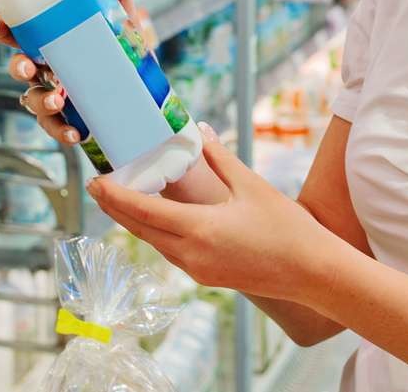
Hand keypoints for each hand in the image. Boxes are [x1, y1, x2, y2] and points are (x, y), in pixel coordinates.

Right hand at [0, 0, 138, 146]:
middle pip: (18, 66)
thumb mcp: (124, 20)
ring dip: (40, 101)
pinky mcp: (69, 119)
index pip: (18, 32)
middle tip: (27, 67)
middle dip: (17, 66)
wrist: (150, 94)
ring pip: (32, 100)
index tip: (0, 24)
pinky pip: (54, 128)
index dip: (1, 28)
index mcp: (53, 40)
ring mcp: (56, 94)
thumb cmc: (127, 51)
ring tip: (59, 100)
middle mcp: (48, 68)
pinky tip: (75, 132)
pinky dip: (60, 131)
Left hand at [86, 125, 335, 303]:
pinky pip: (171, 251)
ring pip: (154, 242)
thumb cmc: (286, 227)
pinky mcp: (206, 277)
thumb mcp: (251, 185)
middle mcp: (191, 254)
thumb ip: (219, 158)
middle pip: (140, 229)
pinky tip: (156, 218)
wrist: (311, 272)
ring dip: (134, 221)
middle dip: (115, 207)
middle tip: (97, 185)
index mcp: (199, 230)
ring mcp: (197, 270)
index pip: (143, 212)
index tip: (96, 180)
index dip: (116, 195)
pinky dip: (156, 232)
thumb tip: (200, 131)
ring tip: (120, 197)